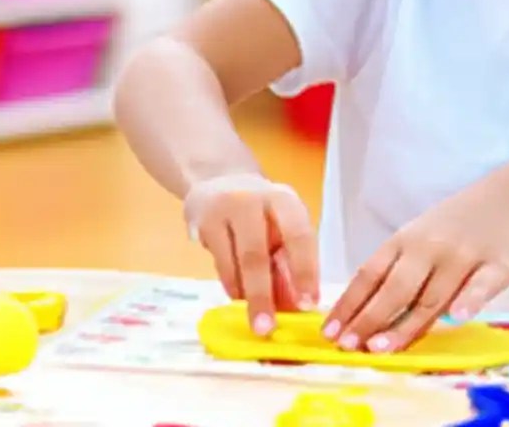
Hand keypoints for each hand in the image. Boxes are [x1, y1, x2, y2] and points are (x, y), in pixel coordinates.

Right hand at [184, 172, 318, 333]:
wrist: (218, 179)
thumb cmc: (260, 212)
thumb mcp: (281, 225)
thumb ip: (289, 260)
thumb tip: (296, 307)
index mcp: (284, 200)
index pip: (299, 237)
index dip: (305, 272)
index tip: (307, 304)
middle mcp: (252, 200)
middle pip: (256, 255)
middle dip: (262, 296)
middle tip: (266, 328)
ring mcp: (222, 209)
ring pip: (233, 262)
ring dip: (244, 295)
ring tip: (254, 318)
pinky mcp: (201, 221)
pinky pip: (218, 262)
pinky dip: (230, 283)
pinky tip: (238, 295)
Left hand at [324, 182, 508, 353]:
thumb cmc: (454, 227)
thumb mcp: (417, 239)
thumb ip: (395, 272)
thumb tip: (362, 311)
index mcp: (403, 242)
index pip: (368, 275)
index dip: (348, 304)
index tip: (329, 331)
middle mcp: (428, 248)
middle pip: (395, 289)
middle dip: (368, 319)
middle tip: (348, 346)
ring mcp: (462, 256)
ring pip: (432, 296)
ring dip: (406, 325)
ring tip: (382, 347)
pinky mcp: (498, 264)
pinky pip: (481, 285)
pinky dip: (468, 301)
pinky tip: (455, 319)